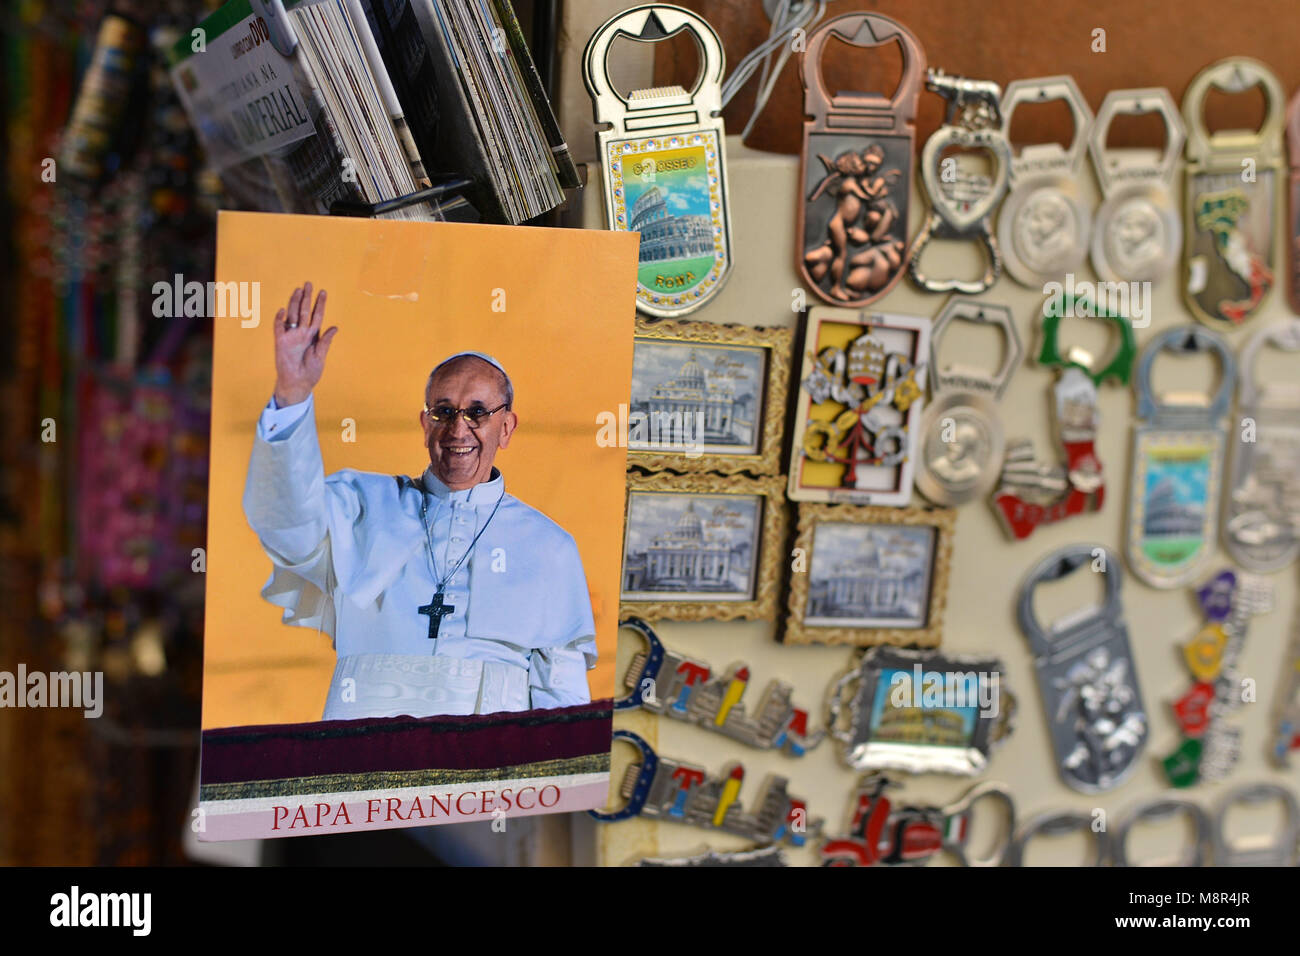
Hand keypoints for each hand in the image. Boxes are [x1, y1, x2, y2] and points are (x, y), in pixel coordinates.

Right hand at [273, 282, 337, 406]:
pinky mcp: (280, 341)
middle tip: (309, 284)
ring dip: (294, 303)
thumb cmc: (310, 372)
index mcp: (313, 335)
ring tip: (298, 290)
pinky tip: (283, 310)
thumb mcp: (321, 357)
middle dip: (306, 298)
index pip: (317, 316)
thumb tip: (335, 327)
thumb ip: (325, 342)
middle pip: (304, 311)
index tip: (323, 292)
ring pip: (292, 315)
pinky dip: (280, 319)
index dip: (320, 304)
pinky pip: (279, 327)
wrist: (297, 383)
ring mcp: (290, 336)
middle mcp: (302, 333)